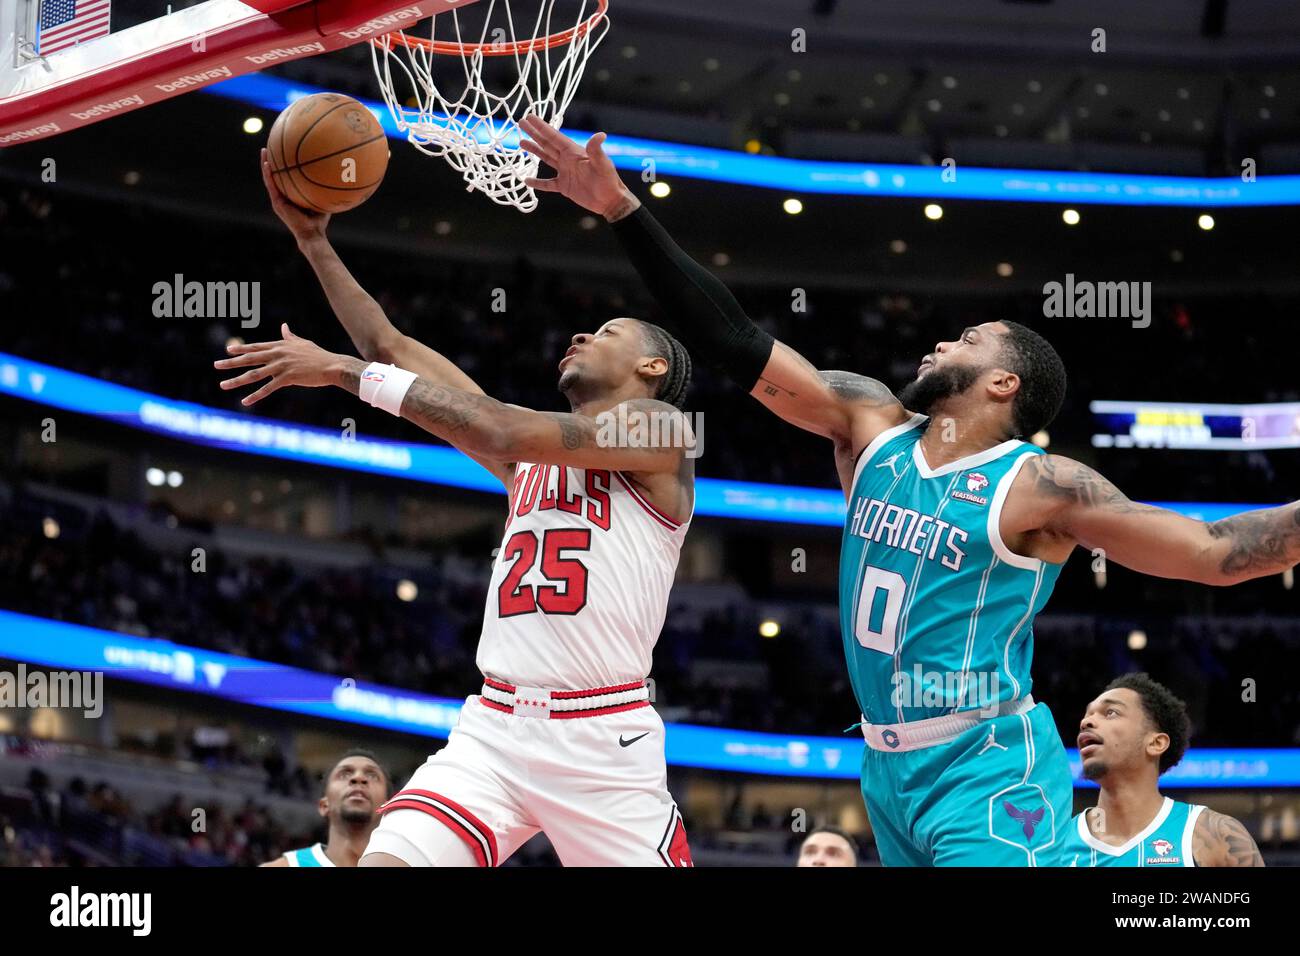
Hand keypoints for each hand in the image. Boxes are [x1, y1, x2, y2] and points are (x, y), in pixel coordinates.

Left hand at [215, 324, 341, 405]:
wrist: (332, 366)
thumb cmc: (318, 355)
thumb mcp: (302, 343)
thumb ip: (289, 336)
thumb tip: (283, 326)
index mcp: (280, 346)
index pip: (256, 347)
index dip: (241, 349)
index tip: (228, 350)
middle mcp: (277, 355)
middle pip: (249, 359)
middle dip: (231, 363)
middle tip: (216, 365)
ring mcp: (281, 366)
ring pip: (254, 374)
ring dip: (237, 380)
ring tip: (223, 385)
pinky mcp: (287, 378)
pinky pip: (268, 388)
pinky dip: (255, 395)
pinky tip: (245, 401)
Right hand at [261, 147, 329, 244]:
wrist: (311, 234)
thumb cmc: (319, 221)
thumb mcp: (322, 200)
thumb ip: (324, 189)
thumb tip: (336, 175)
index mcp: (290, 196)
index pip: (284, 178)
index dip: (282, 165)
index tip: (283, 152)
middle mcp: (282, 197)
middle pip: (274, 175)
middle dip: (272, 160)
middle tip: (270, 146)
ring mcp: (278, 200)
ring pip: (269, 178)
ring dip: (265, 164)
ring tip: (264, 150)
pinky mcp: (277, 203)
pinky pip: (271, 185)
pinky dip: (268, 174)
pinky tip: (267, 163)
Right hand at [519, 114, 639, 219]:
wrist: (610, 201)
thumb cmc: (608, 181)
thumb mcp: (602, 164)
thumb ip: (596, 150)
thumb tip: (600, 135)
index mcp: (573, 152)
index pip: (554, 137)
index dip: (542, 127)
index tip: (530, 117)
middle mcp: (567, 160)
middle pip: (547, 144)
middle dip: (534, 133)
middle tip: (521, 122)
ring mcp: (565, 172)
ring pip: (546, 159)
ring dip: (534, 150)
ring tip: (521, 142)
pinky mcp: (564, 186)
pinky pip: (548, 184)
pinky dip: (538, 182)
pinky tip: (527, 180)